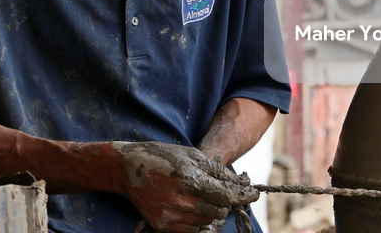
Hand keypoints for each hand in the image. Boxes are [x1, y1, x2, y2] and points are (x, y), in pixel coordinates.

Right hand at [116, 142, 257, 232]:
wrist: (127, 169)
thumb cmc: (162, 157)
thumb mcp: (191, 155)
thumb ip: (216, 170)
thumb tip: (238, 184)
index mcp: (189, 178)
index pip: (225, 196)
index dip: (242, 196)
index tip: (253, 195)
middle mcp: (180, 200)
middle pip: (218, 212)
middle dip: (223, 203)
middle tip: (217, 192)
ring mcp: (170, 216)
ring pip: (206, 223)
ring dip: (210, 213)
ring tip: (201, 198)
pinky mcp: (162, 225)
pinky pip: (191, 230)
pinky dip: (197, 221)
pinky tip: (191, 208)